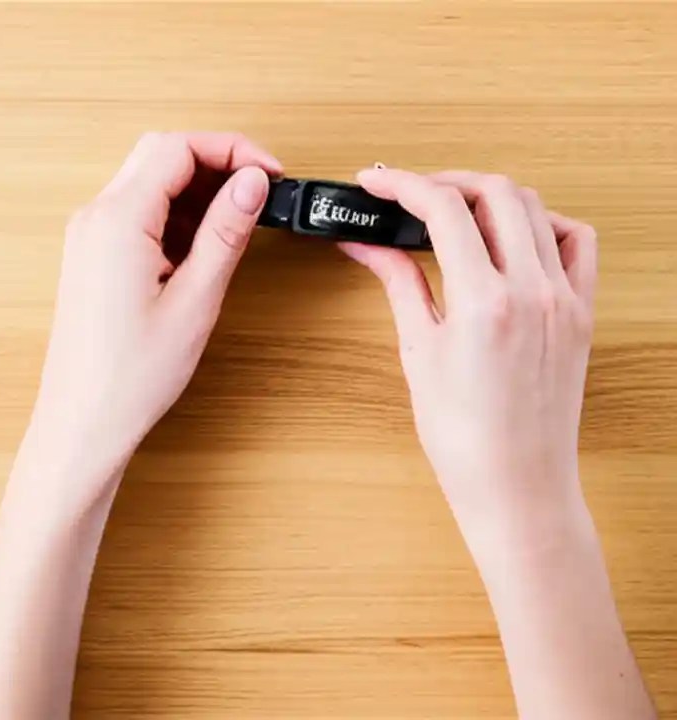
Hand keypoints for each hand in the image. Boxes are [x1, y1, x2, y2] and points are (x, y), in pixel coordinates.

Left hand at [23, 132, 280, 497]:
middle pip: (159, 154)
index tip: (270, 173)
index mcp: (116, 220)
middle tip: (259, 192)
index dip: (231, 149)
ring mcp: (87, 236)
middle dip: (214, 162)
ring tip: (235, 227)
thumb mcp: (195, 299)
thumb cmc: (131, 376)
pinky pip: (134, 212)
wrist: (82, 422)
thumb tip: (253, 183)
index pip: (177, 148)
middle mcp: (94, 218)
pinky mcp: (90, 256)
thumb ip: (225, 232)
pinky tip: (201, 249)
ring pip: (147, 181)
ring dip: (194, 190)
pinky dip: (172, 215)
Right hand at [339, 168, 598, 541]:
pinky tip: (513, 237)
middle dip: (446, 181)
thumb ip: (399, 284)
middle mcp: (532, 291)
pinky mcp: (581, 312)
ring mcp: (564, 299)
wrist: (516, 484)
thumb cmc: (464, 438)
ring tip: (455, 213)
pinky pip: (577, 241)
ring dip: (491, 197)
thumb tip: (367, 245)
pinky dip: (544, 223)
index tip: (377, 182)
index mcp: (484, 302)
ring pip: (535, 209)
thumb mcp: (418, 352)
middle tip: (410, 194)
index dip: (403, 184)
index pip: (443, 209)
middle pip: (494, 193)